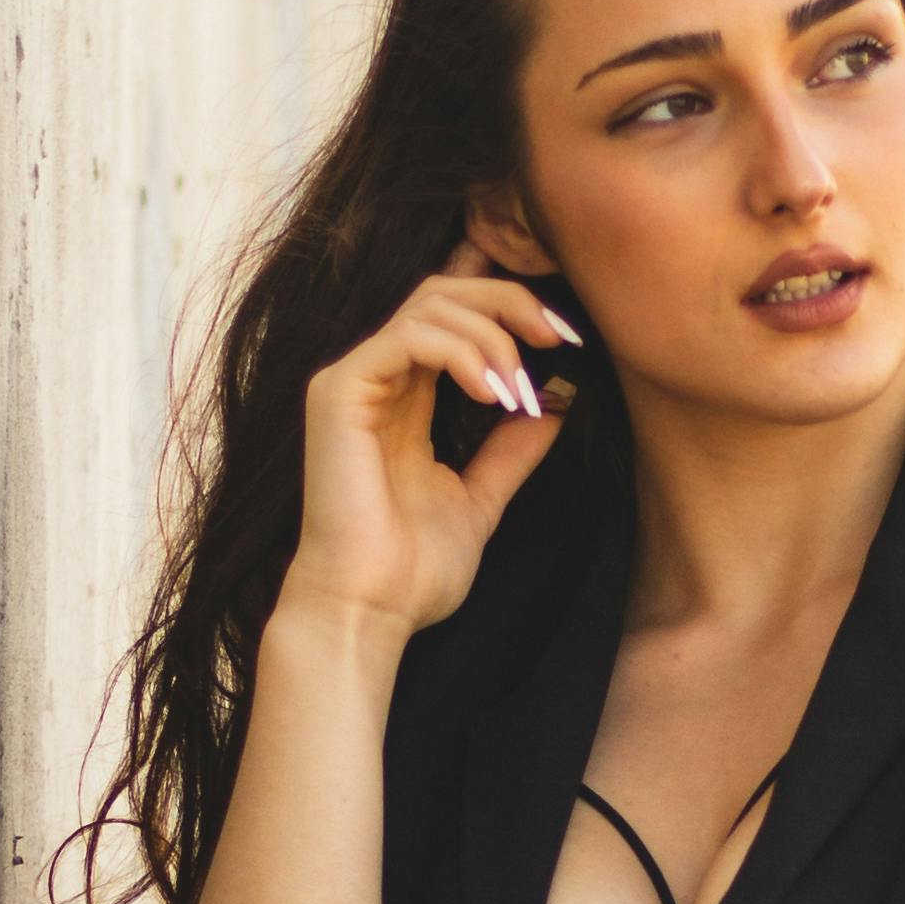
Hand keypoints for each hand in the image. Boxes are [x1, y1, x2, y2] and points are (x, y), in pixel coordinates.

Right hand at [280, 267, 579, 644]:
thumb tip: (559, 403)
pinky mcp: (338, 391)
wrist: (370, 613)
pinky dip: (461, 352)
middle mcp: (377, 378)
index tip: (566, 338)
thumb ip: (512, 449)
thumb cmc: (412, 571)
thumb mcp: (482, 498)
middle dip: (511, 301)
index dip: (509, 304)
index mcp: (408, 397)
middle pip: (445, 291)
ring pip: (430, 303)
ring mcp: (353, 380)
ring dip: (493, 335)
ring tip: (519, 392)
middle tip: (560, 338)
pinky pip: (408, 337)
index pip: (454, 314)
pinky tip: (492, 393)